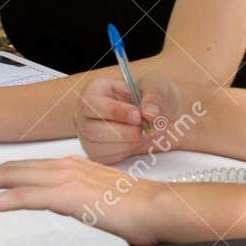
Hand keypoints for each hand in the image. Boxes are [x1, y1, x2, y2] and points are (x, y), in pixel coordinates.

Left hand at [0, 157, 171, 245]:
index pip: (31, 167)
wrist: (156, 208)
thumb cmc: (141, 210)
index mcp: (75, 167)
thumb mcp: (107, 204)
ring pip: (10, 178)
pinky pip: (18, 198)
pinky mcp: (61, 195)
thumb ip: (90, 205)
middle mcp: (65, 166)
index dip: (5, 171)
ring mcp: (62, 178)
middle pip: (15, 168)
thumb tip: (88, 213)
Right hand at [76, 70, 192, 164]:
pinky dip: (125, 153)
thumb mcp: (157, 86)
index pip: (91, 104)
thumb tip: (149, 112)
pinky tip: (135, 142)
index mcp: (95, 90)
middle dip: (123, 133)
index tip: (138, 116)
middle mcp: (86, 113)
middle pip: (90, 129)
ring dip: (126, 144)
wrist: (159, 115)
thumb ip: (154, 96)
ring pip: (98, 146)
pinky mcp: (97, 152)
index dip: (114, 112)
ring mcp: (88, 134)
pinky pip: (105, 158)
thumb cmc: (152, 97)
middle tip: (144, 130)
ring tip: (143, 134)